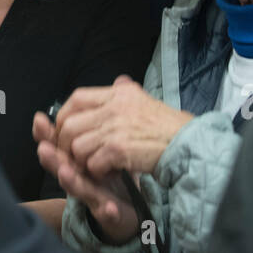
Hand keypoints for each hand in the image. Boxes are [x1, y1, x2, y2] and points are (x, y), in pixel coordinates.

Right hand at [33, 113, 139, 244]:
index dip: (47, 134)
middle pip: (61, 167)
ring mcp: (94, 197)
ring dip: (71, 182)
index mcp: (78, 159)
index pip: (58, 144)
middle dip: (52, 159)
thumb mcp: (108, 145)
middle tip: (43, 149)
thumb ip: (104, 122)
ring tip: (65, 173)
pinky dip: (106, 211)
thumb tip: (116, 81)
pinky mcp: (110, 214)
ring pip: (79, 190)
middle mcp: (81, 179)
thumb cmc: (115, 173)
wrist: (133, 207)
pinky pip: (107, 213)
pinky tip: (109, 208)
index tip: (39, 120)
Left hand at [50, 75, 192, 176]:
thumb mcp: (146, 100)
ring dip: (82, 161)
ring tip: (95, 165)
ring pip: (78, 146)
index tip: (66, 130)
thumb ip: (126, 93)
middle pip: (70, 124)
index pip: (77, 98)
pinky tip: (108, 172)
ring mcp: (115, 128)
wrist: (187, 144)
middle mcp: (114, 107)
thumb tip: (119, 81)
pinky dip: (97, 171)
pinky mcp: (119, 149)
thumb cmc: (168, 126)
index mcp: (118, 93)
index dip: (65, 116)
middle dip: (66, 143)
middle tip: (74, 155)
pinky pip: (92, 163)